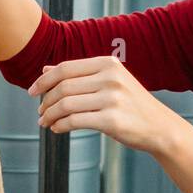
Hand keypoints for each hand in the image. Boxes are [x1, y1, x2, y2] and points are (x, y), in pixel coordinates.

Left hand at [27, 56, 177, 154]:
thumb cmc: (131, 105)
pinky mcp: (111, 120)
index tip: (32, 92)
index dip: (44, 80)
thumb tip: (46, 69)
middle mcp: (110, 78)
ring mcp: (112, 99)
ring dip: (50, 115)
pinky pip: (75, 121)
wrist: (160, 127)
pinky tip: (57, 129)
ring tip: (45, 122)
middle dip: (45, 100)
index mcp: (108, 64)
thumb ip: (79, 74)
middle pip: (63, 86)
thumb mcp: (109, 82)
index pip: (65, 68)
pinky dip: (60, 125)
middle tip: (40, 112)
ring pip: (66, 104)